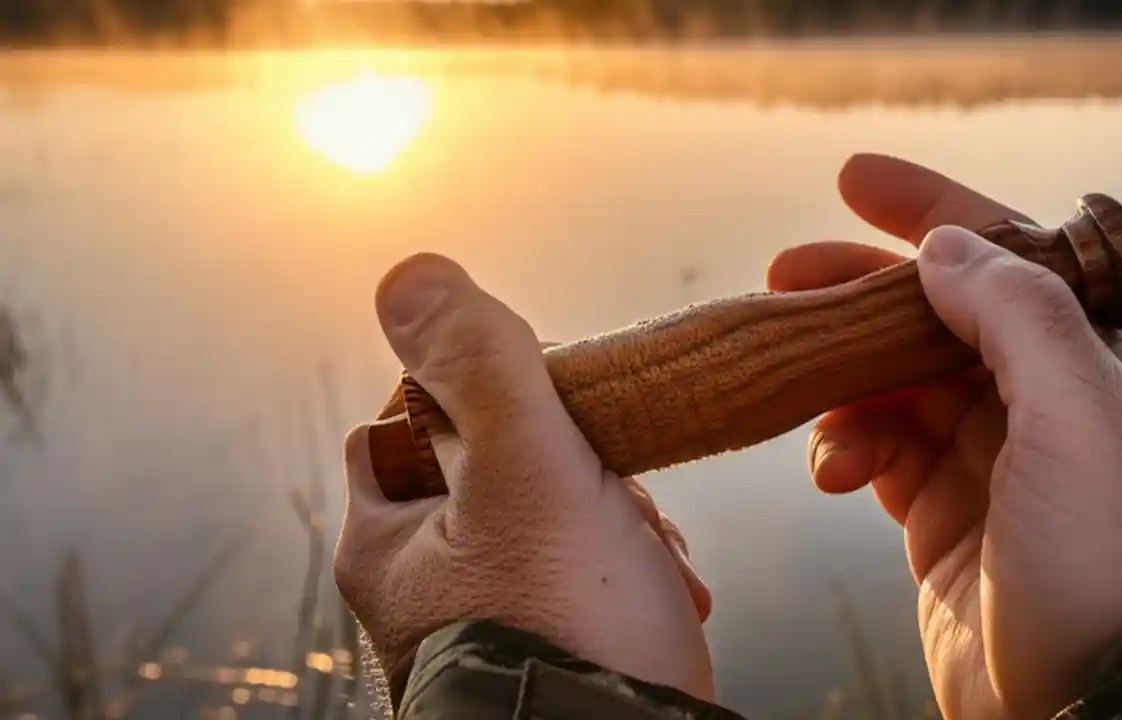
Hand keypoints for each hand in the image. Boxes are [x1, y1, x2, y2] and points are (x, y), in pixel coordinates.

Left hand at [334, 254, 713, 705]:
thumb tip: (408, 275)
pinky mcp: (548, 644)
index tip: (547, 397)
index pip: (408, 416)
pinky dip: (628, 566)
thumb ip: (478, 365)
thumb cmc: (571, 628)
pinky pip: (584, 574)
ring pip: (552, 517)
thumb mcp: (526, 469)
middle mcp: (423, 586)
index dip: (479, 390)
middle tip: (620, 491)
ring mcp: (486, 618)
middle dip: (574, 464)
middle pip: (495, 465)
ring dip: (615, 515)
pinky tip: (667, 585)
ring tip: (654, 552)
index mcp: (386, 543)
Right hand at [768, 155, 1121, 718]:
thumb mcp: (1081, 417)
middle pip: (933, 317)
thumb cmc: (1107, 562)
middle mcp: (1040, 405)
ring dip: (841, 380)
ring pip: (893, 384)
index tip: (855, 179)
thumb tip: (946, 247)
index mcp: (1091, 364)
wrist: (1088, 703)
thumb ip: (1017, 314)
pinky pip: (877, 452)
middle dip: (859, 290)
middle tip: (784, 273)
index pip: (1008, 259)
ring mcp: (987, 462)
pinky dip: (844, 447)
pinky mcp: (940, 517)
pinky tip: (832, 467)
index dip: (932, 212)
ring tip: (800, 394)